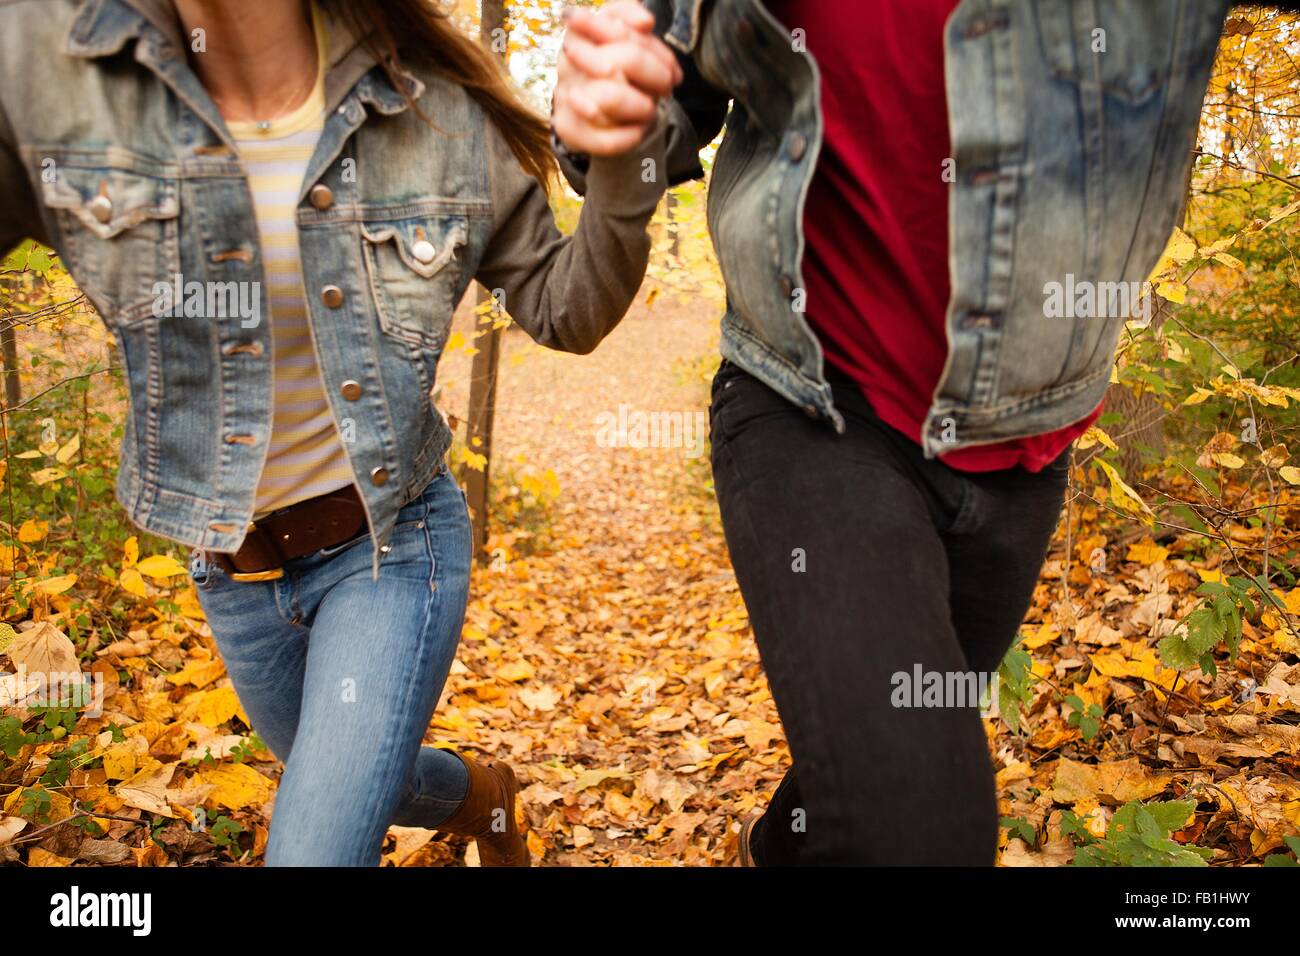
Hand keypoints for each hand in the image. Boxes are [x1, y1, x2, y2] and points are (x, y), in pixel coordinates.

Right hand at [553, 0, 682, 156]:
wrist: (598, 109)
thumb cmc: (617, 66)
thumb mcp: (623, 35)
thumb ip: (630, 17)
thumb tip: (645, 22)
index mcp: (580, 32)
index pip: (612, 28)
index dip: (644, 43)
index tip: (667, 60)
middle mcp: (568, 62)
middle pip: (616, 63)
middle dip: (653, 74)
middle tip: (668, 84)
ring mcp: (565, 95)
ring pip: (611, 98)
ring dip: (643, 106)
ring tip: (651, 109)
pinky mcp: (568, 128)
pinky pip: (604, 139)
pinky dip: (630, 136)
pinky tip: (639, 130)